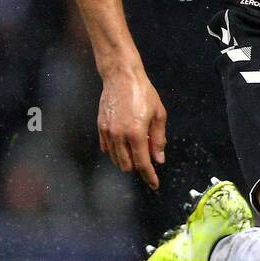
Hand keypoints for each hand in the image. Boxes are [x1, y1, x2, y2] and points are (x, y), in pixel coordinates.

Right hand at [98, 67, 166, 189]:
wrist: (121, 76)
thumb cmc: (143, 92)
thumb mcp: (159, 114)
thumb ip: (158, 139)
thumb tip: (159, 159)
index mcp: (136, 133)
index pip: (142, 163)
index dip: (149, 176)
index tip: (154, 184)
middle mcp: (119, 135)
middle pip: (127, 165)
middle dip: (138, 166)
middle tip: (147, 157)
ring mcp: (108, 132)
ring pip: (116, 159)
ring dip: (127, 160)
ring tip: (137, 146)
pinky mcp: (101, 127)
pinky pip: (107, 148)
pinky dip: (116, 151)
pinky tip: (124, 143)